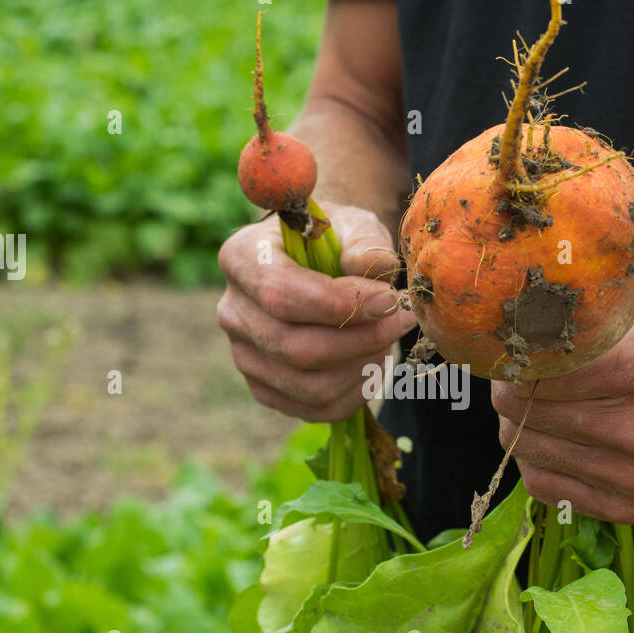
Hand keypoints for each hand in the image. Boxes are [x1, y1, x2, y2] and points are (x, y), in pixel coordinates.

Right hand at [217, 203, 416, 421]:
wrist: (317, 262)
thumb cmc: (335, 240)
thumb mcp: (353, 224)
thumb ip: (366, 242)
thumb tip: (377, 269)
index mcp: (242, 259)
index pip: (282, 294)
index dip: (340, 305)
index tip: (389, 299)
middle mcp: (232, 311)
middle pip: (296, 348)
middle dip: (361, 340)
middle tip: (401, 321)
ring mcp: (244, 355)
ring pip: (309, 386)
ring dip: (362, 368)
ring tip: (387, 339)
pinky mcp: (264, 388)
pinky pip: (315, 409)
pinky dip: (355, 393)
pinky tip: (373, 363)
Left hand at [491, 262, 633, 522]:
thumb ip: (609, 277)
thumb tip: (544, 259)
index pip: (537, 369)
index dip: (515, 353)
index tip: (514, 343)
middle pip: (521, 411)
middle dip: (510, 386)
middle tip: (517, 371)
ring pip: (526, 449)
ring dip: (519, 423)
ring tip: (535, 401)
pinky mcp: (631, 505)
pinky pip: (544, 487)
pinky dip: (538, 459)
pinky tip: (554, 436)